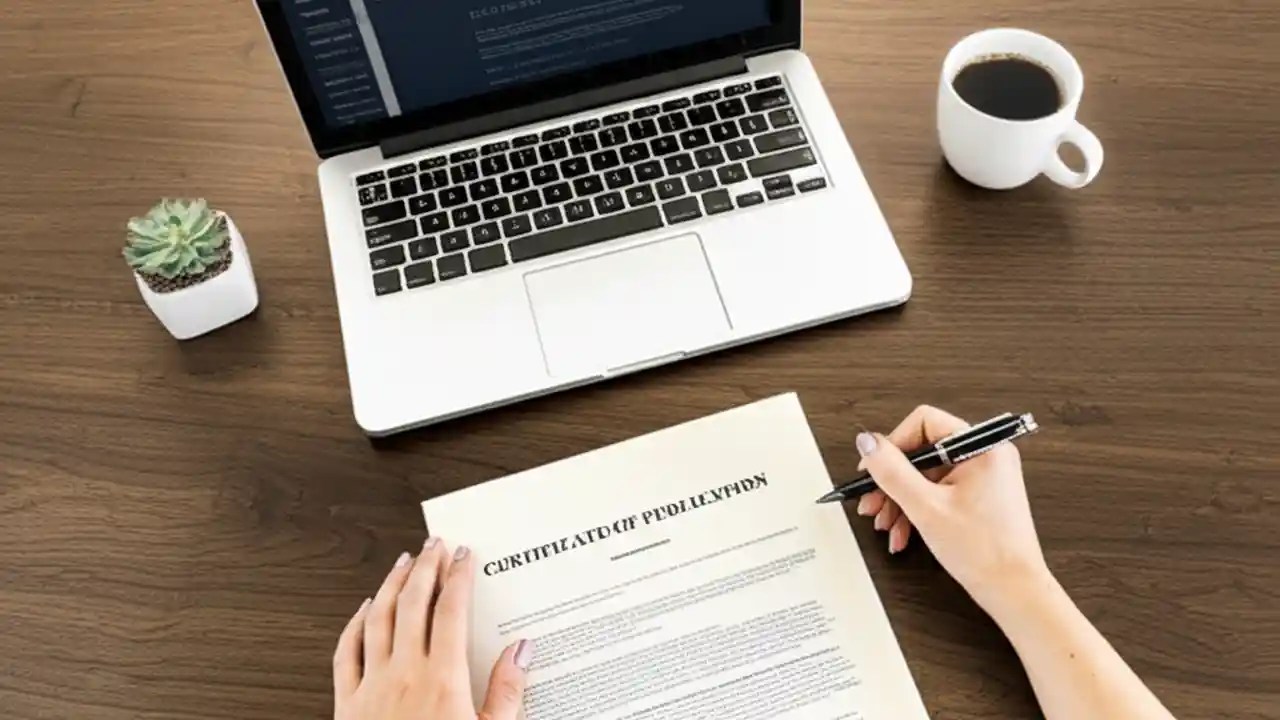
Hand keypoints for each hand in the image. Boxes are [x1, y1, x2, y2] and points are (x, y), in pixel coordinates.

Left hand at [333, 539, 533, 719]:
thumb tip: (520, 652)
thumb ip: (507, 694)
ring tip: (403, 562)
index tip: (466, 556)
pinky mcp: (347, 706)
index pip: (452, 610)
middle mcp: (404, 675)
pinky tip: (364, 610)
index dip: (459, 576)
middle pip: (414, 603)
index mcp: (443, 681)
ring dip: (393, 584)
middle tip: (435, 545)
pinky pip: (346, 652)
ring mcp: (371, 688)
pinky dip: (355, 623)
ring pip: (379, 618)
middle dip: (426, 567)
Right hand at [854, 405, 1049, 609]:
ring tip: (886, 525)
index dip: (892, 446)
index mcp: (982, 447)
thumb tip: (868, 443)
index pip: (924, 422)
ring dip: (901, 500)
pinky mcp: (980, 496)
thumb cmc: (986, 553)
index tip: (873, 470)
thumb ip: (892, 471)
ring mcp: (984, 476)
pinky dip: (918, 509)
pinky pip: (940, 492)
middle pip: (922, 452)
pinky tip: (904, 532)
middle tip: (872, 502)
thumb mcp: (925, 507)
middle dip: (892, 481)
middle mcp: (986, 455)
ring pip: (927, 475)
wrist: (1015, 591)